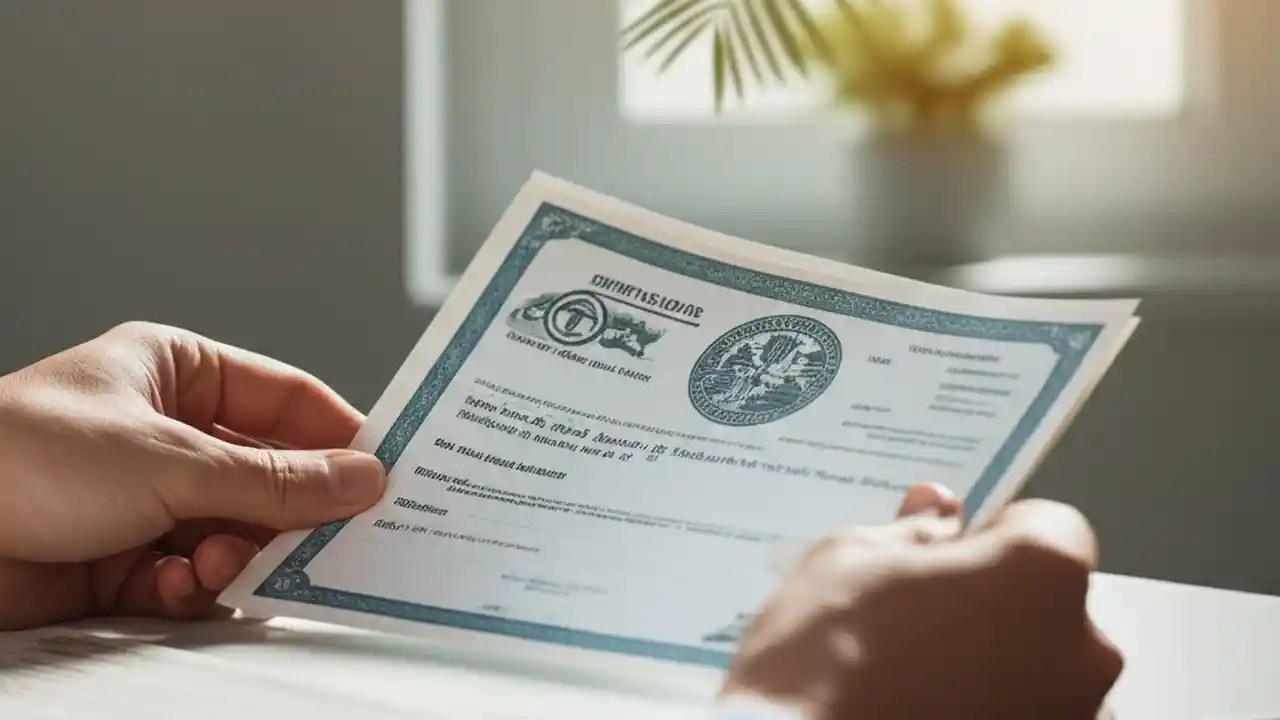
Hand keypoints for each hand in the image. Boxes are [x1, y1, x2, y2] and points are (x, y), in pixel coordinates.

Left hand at [0, 322, 386, 628]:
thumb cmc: (25, 456)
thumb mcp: (173, 460)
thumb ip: (276, 479)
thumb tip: (362, 478)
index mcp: (175, 372)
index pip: (285, 398)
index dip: (339, 434)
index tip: (387, 472)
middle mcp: (164, 431)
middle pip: (266, 472)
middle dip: (291, 511)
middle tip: (336, 541)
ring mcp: (142, 495)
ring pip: (234, 530)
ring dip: (239, 554)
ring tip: (224, 565)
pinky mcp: (119, 557)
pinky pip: (191, 573)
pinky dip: (197, 586)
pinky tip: (183, 586)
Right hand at [723, 485, 1122, 719]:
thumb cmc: (825, 658)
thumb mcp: (850, 559)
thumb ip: (913, 531)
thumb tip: (938, 511)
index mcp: (1044, 574)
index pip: (1049, 526)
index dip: (991, 535)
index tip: (941, 560)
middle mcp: (1082, 651)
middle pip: (1051, 604)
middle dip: (995, 604)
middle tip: (915, 620)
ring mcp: (1071, 716)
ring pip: (1040, 670)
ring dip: (994, 665)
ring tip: (911, 678)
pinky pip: (1024, 713)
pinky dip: (987, 710)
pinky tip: (921, 710)